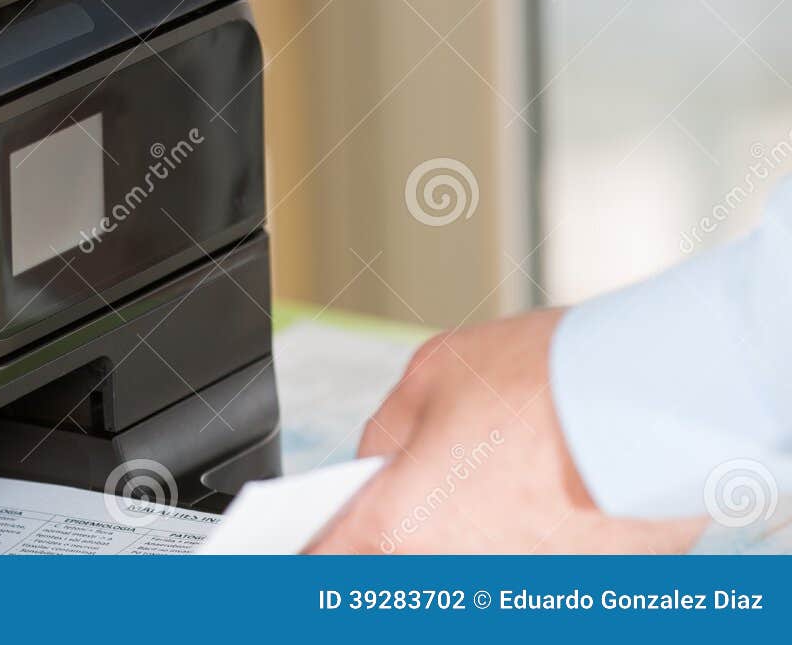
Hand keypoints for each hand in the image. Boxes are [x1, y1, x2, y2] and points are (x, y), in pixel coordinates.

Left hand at [308, 310, 707, 552]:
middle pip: (402, 560)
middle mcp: (455, 568)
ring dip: (476, 521)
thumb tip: (377, 461)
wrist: (658, 398)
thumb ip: (387, 432)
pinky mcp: (574, 585)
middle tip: (436, 470)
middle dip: (408, 520)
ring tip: (507, 462)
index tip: (301, 544)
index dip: (309, 548)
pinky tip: (551, 478)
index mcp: (400, 522)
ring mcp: (516, 583)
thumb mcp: (430, 375)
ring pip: (470, 558)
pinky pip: (532, 557)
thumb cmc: (546, 380)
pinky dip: (533, 526)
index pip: (327, 559)